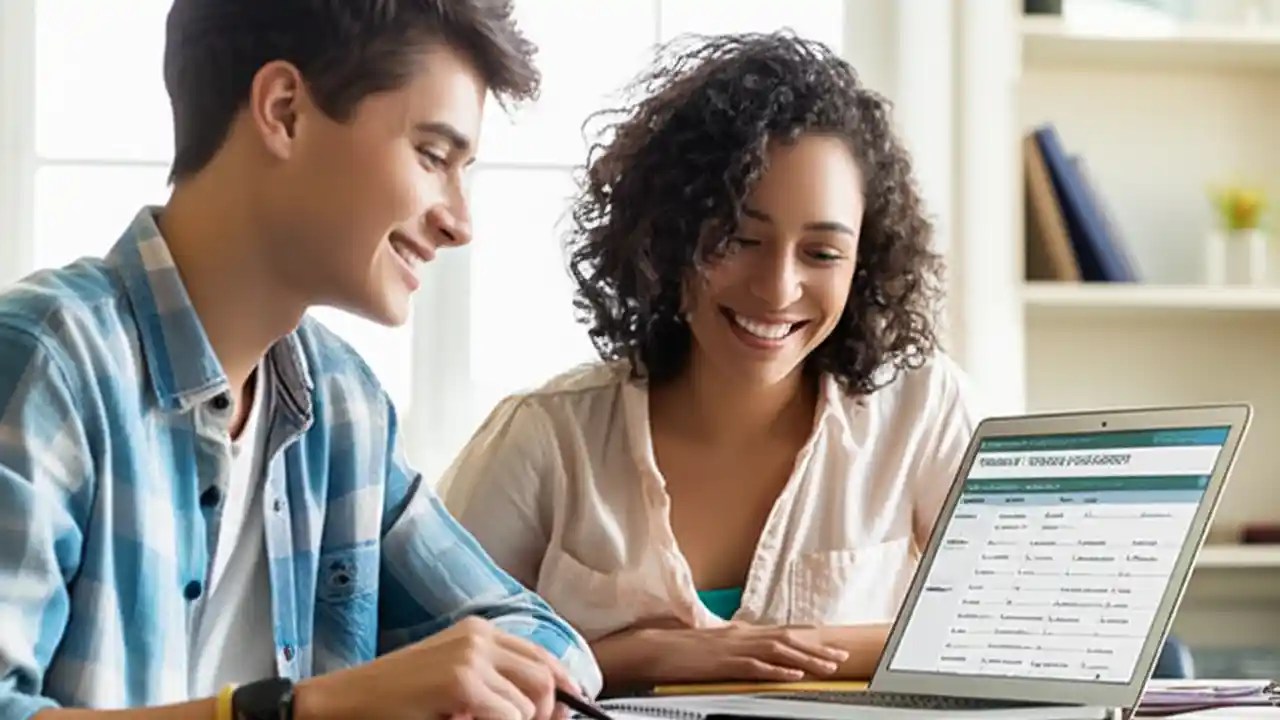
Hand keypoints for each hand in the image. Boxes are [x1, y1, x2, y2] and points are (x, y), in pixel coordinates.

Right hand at [295, 617, 580, 719]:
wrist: (342, 702)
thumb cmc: (393, 700)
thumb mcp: (451, 680)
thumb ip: (494, 683)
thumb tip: (551, 704)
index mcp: (478, 631)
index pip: (542, 656)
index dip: (562, 687)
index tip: (567, 711)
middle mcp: (479, 637)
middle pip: (545, 678)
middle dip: (546, 713)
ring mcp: (471, 658)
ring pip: (531, 702)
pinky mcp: (462, 683)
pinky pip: (510, 717)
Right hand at [603, 623, 849, 683]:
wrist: (653, 647)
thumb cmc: (678, 646)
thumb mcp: (711, 641)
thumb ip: (732, 641)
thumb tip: (748, 642)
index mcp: (738, 630)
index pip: (780, 630)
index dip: (807, 635)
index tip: (828, 639)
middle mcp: (741, 635)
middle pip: (787, 639)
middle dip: (817, 649)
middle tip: (841, 656)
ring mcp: (733, 649)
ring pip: (778, 652)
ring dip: (806, 660)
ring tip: (827, 668)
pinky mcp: (724, 664)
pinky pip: (756, 667)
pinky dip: (777, 671)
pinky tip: (793, 676)